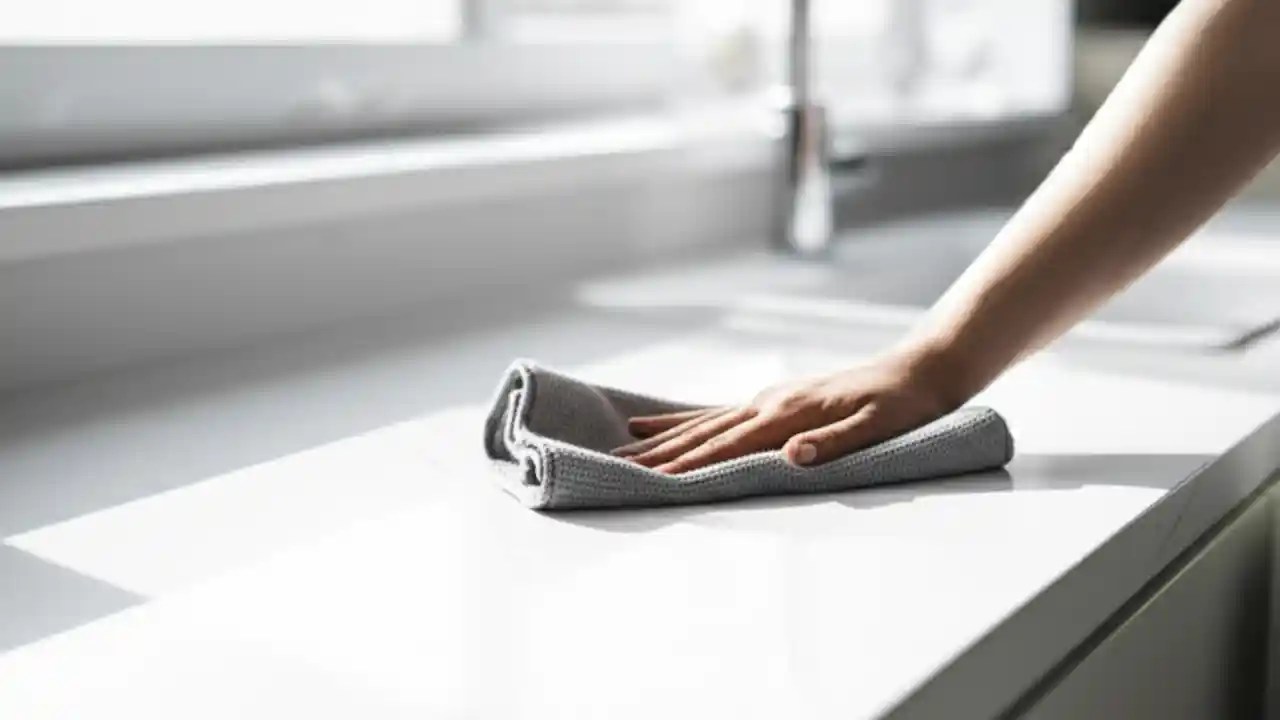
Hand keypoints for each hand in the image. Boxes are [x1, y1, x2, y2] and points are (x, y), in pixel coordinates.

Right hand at [612, 344, 970, 474]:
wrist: (919, 371)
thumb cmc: (902, 407)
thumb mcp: (879, 429)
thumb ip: (833, 444)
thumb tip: (791, 456)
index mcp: (788, 414)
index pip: (727, 446)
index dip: (688, 466)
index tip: (653, 481)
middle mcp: (769, 403)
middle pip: (703, 433)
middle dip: (660, 454)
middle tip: (619, 470)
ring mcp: (768, 398)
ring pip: (703, 421)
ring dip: (663, 438)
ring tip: (624, 447)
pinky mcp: (773, 399)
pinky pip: (718, 412)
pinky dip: (686, 419)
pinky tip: (662, 424)